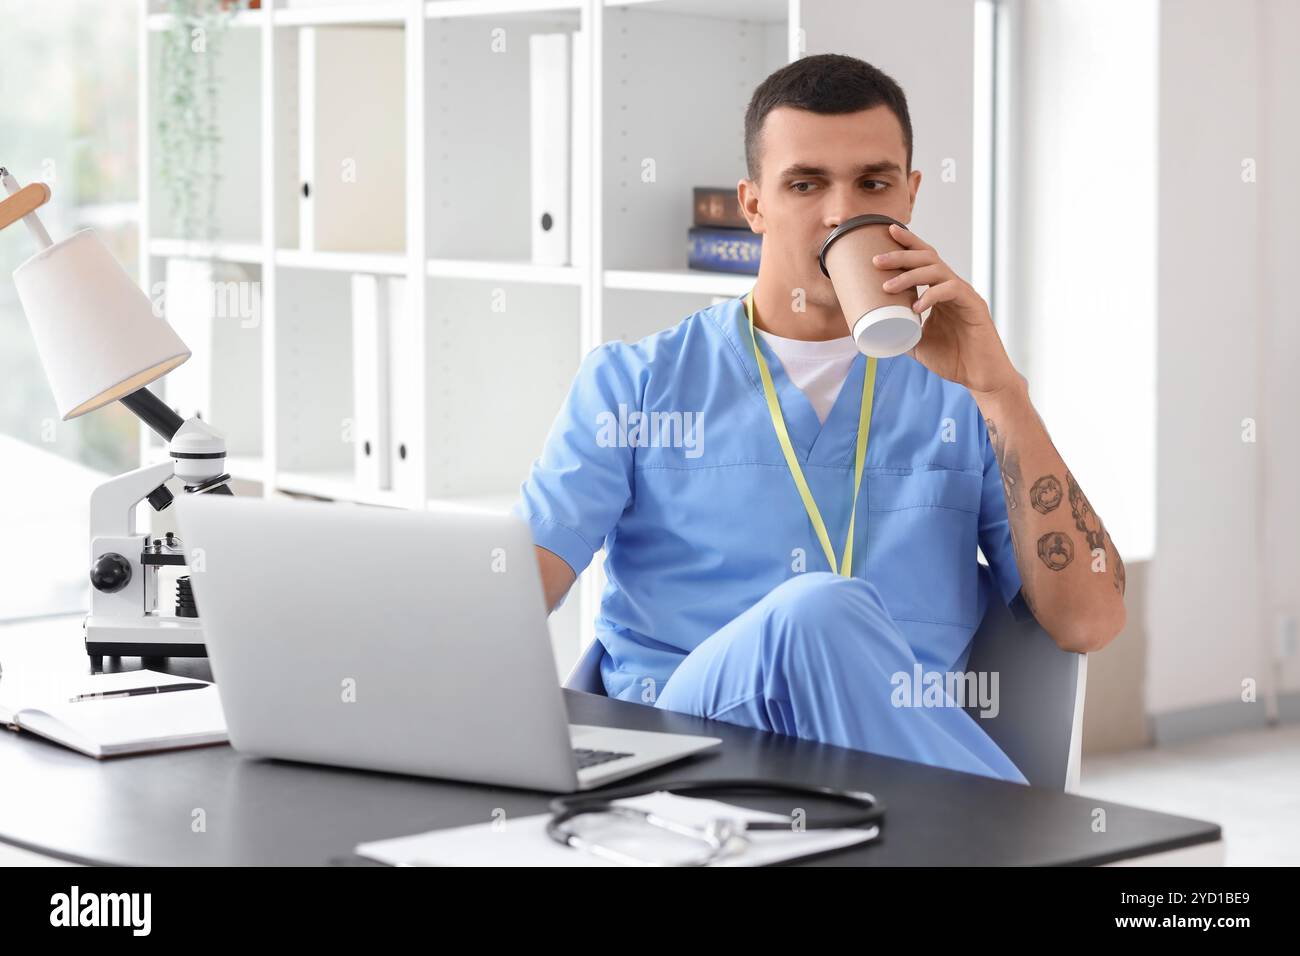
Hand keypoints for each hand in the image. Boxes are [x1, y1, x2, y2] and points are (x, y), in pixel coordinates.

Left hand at [873, 222, 1022, 397]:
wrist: (980, 377)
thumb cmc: (953, 360)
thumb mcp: (918, 345)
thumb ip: (901, 334)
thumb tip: (873, 332)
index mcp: (940, 292)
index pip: (924, 260)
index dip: (908, 243)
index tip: (887, 231)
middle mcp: (953, 287)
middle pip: (928, 258)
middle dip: (902, 255)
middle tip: (877, 261)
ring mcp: (964, 294)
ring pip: (938, 271)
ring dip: (910, 275)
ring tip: (888, 286)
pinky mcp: (974, 306)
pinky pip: (952, 290)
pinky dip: (932, 295)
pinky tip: (916, 306)